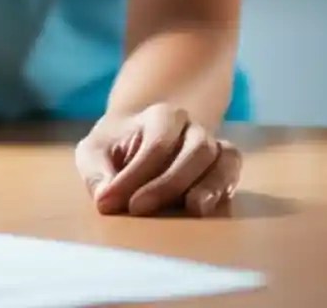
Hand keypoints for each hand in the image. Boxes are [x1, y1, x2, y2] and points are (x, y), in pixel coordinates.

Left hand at [75, 104, 242, 216]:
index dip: (133, 176)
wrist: (136, 143)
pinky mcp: (225, 164)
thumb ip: (96, 173)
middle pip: (194, 151)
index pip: (155, 145)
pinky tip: (208, 206)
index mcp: (162, 116)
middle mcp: (192, 127)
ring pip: (221, 159)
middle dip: (167, 183)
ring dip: (208, 186)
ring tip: (192, 209)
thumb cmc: (114, 149)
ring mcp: (212, 145)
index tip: (109, 202)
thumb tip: (105, 200)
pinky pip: (232, 169)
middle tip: (137, 208)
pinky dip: (225, 184)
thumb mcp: (93, 154)